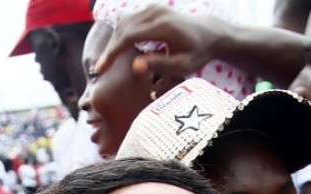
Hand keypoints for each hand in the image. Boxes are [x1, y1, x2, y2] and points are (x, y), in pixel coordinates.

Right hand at [94, 5, 221, 79]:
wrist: (209, 33)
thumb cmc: (198, 53)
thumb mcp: (183, 65)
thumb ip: (160, 65)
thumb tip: (135, 66)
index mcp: (163, 26)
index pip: (129, 37)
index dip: (112, 53)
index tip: (101, 69)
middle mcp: (156, 12)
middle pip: (123, 28)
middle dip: (110, 49)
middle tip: (101, 68)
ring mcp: (154, 8)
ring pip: (124, 22)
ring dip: (114, 41)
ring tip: (108, 60)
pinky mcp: (152, 8)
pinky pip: (130, 20)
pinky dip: (121, 34)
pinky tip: (118, 49)